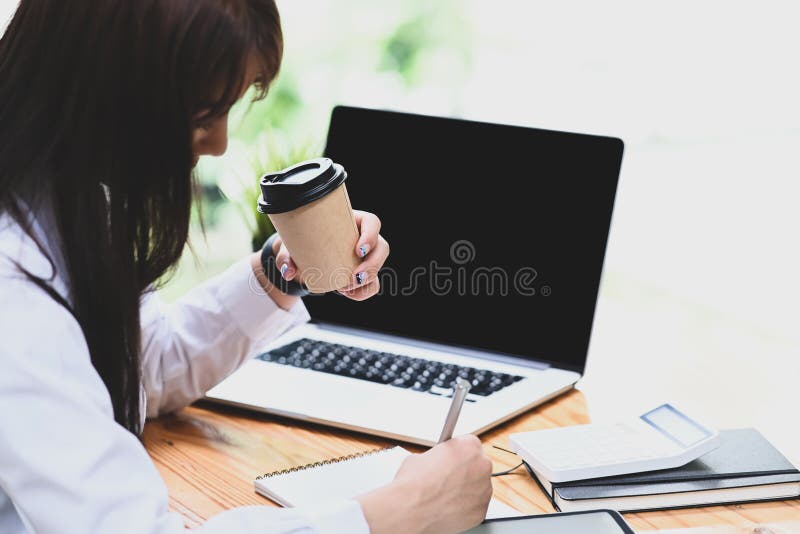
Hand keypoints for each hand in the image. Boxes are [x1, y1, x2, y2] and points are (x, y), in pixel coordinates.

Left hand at [273, 209, 389, 300]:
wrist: (302, 254)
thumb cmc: (301, 240)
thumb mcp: (292, 244)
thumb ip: (287, 256)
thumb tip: (289, 271)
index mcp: (351, 220)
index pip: (372, 222)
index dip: (371, 236)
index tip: (359, 250)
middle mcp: (363, 237)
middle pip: (382, 248)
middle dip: (373, 265)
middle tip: (355, 276)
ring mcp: (365, 256)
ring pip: (378, 267)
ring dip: (368, 281)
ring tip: (345, 288)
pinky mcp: (362, 272)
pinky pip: (372, 284)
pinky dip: (363, 292)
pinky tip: (348, 294)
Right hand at [356, 435, 492, 533]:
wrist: (411, 509)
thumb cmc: (415, 482)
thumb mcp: (423, 455)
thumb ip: (439, 457)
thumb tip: (438, 462)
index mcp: (469, 446)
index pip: (470, 446)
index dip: (458, 454)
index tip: (451, 460)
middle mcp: (482, 466)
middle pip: (478, 467)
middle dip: (465, 472)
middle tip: (448, 479)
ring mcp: (484, 490)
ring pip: (478, 488)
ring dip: (467, 491)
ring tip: (446, 496)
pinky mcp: (481, 511)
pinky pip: (475, 507)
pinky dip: (465, 508)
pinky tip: (449, 508)